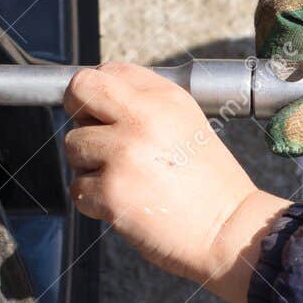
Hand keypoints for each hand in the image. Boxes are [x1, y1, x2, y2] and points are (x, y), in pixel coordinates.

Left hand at [63, 63, 288, 302]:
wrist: (228, 231)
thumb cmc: (208, 186)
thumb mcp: (186, 125)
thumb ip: (144, 106)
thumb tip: (94, 101)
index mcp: (164, 98)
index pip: (107, 71)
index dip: (96, 94)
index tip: (102, 113)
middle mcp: (143, 118)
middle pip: (80, 91)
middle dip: (77, 113)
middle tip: (95, 138)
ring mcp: (124, 153)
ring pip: (74, 145)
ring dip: (89, 167)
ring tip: (126, 181)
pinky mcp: (111, 190)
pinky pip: (77, 188)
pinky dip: (95, 201)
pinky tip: (125, 204)